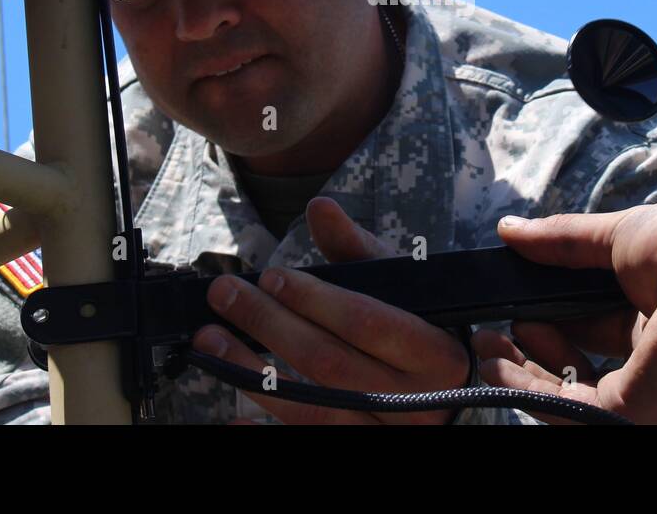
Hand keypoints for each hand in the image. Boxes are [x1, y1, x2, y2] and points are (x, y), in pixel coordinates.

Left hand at [192, 196, 470, 423]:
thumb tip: (320, 208)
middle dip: (270, 324)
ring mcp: (386, 432)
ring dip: (252, 372)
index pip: (366, 323)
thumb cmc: (420, 327)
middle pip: (330, 362)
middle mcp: (416, 402)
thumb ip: (358, 248)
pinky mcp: (360, 449)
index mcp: (436, 352)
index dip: (315, 300)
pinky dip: (266, 428)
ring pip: (311, 408)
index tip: (272, 278)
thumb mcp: (403, 286)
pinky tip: (232, 415)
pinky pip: (307, 442)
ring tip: (211, 340)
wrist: (444, 393)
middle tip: (226, 295)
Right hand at [473, 199, 656, 423]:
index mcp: (656, 314)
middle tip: (494, 330)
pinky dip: (527, 388)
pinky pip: (568, 406)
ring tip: (487, 346)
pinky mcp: (630, 409)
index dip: (553, 316)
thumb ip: (562, 240)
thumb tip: (510, 229)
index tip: (519, 301)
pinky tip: (498, 362)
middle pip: (577, 362)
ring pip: (567, 391)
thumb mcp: (616, 235)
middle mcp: (650, 358)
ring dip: (521, 371)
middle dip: (530, 347)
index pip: (594, 326)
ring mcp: (641, 388)